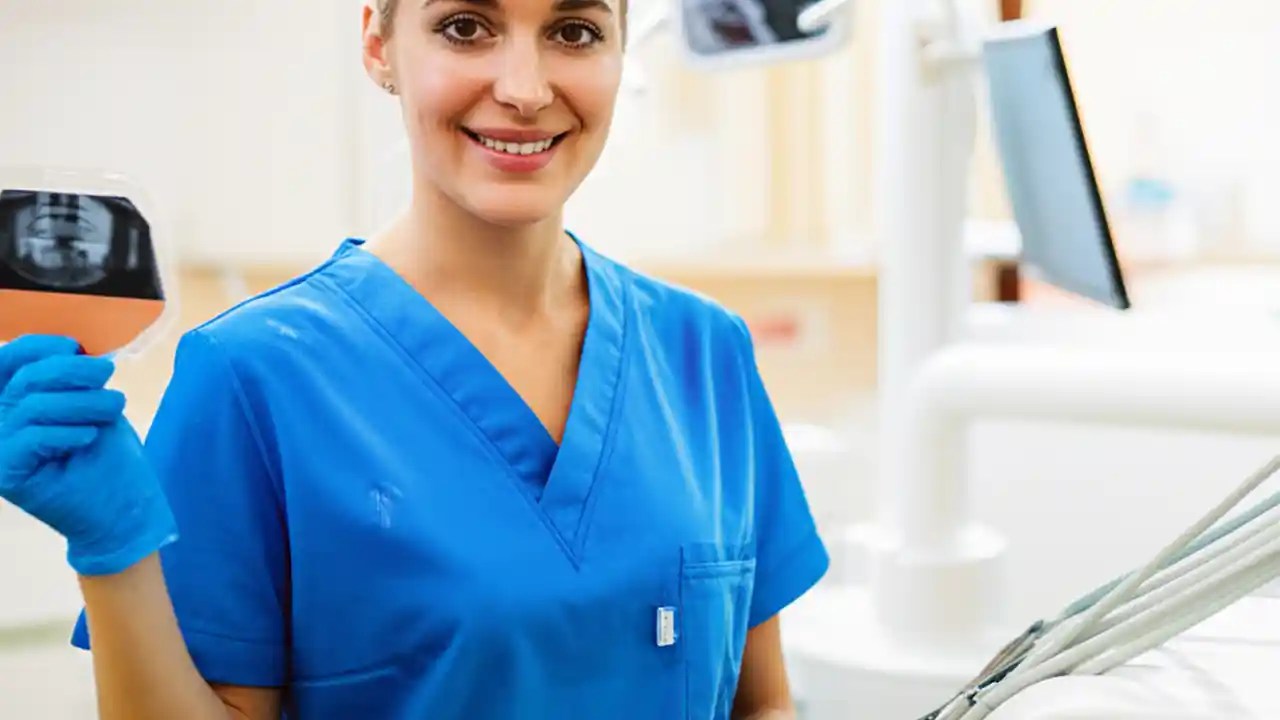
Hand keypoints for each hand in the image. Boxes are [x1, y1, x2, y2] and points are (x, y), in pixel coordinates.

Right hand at [0, 335, 177, 575]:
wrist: (123, 512)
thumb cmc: (108, 457)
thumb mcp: (92, 405)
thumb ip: (70, 379)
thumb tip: (68, 347)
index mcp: (14, 403)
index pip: (8, 362)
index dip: (37, 347)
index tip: (75, 347)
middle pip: (23, 380)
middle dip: (71, 371)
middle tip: (108, 376)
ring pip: (32, 407)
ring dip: (82, 403)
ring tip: (114, 408)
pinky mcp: (6, 474)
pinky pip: (30, 438)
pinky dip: (66, 433)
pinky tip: (90, 437)